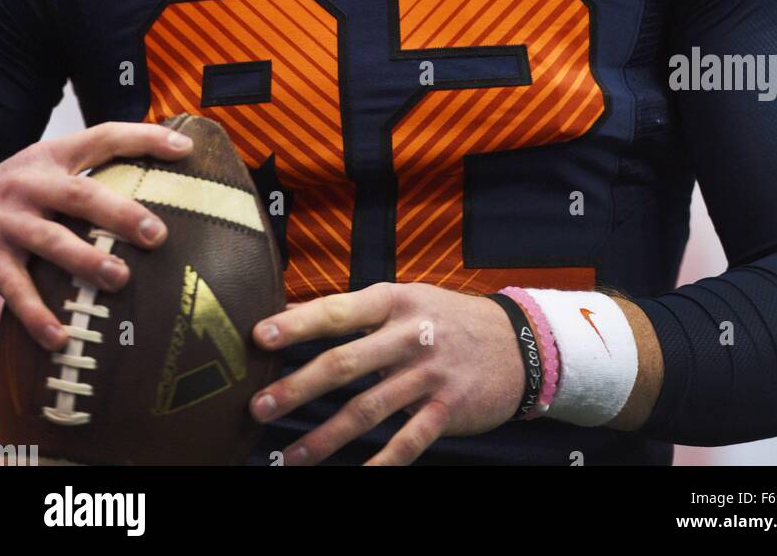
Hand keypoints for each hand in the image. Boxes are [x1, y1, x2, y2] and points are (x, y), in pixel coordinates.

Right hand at [0, 121, 192, 348]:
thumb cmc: (18, 190)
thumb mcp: (49, 164)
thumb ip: (95, 164)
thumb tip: (171, 158)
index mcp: (53, 156)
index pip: (104, 139)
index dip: (144, 139)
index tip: (185, 149)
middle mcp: (30, 185)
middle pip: (79, 194)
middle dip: (119, 214)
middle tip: (157, 235)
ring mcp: (7, 222)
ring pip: (49, 240)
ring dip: (85, 261)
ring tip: (119, 278)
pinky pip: (16, 289)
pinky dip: (37, 315)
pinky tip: (60, 336)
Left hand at [250, 282, 525, 465]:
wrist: (517, 341)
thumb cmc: (446, 318)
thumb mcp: (405, 299)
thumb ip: (355, 310)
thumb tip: (292, 313)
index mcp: (393, 301)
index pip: (337, 312)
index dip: (297, 324)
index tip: (259, 336)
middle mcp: (409, 335)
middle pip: (345, 364)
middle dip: (298, 387)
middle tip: (259, 406)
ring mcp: (429, 374)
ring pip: (368, 409)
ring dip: (325, 436)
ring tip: (291, 458)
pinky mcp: (447, 408)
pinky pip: (408, 441)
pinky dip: (381, 463)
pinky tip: (357, 476)